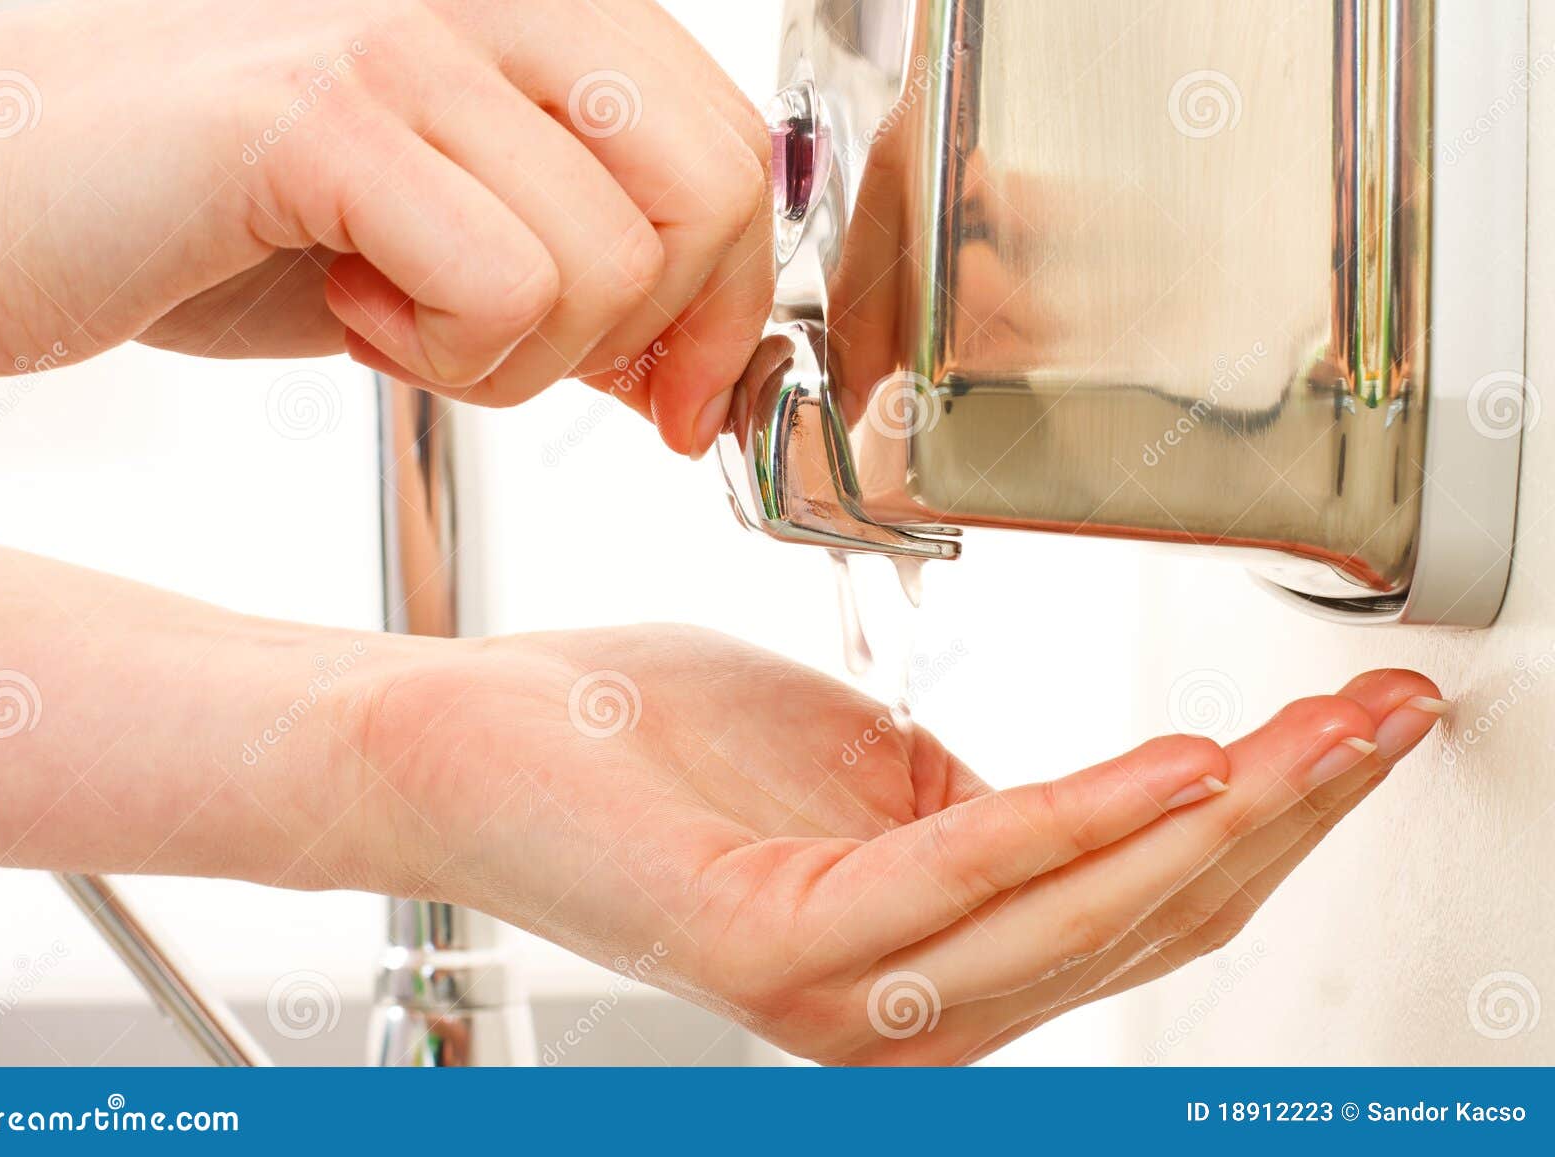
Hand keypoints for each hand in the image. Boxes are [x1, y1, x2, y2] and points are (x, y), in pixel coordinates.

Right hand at [0, 0, 771, 453]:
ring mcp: (406, 33)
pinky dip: (440, 354)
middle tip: (529, 364)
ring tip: (393, 318)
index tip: (675, 398)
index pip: (733, 150)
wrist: (4, 199)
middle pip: (710, 190)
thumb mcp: (443, 245)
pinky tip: (347, 306)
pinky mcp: (322, 113)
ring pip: (608, 267)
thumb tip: (697, 359)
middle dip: (650, 333)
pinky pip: (502, 290)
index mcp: (535, 9)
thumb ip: (581, 280)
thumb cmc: (216, 219)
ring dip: (512, 358)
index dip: (733, 301)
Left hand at [349, 624, 1444, 1064]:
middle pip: (1142, 922)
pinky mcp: (778, 944)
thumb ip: (983, 810)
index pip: (1143, 907)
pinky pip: (962, 879)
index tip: (1358, 731)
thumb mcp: (862, 770)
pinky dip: (1078, 821)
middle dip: (1287, 820)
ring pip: (1078, 914)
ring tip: (1313, 737)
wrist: (477, 744)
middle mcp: (902, 1005)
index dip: (1271, 824)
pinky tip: (1170, 766)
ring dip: (1219, 819)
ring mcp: (843, 992)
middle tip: (1384, 723)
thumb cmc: (655, 745)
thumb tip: (1097, 801)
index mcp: (930, 958)